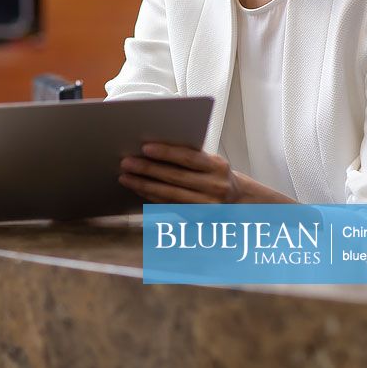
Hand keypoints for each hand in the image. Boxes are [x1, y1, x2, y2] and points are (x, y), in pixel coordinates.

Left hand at [118, 142, 294, 203]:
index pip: (189, 157)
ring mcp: (207, 206)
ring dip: (144, 186)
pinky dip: (152, 198)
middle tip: (126, 162)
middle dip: (147, 169)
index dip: (166, 152)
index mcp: (218, 167)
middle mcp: (215, 187)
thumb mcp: (211, 162)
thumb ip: (189, 156)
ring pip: (169, 195)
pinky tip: (138, 190)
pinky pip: (170, 207)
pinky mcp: (198, 219)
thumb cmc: (217, 176)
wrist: (240, 203)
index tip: (145, 147)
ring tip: (126, 177)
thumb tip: (152, 149)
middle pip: (175, 177)